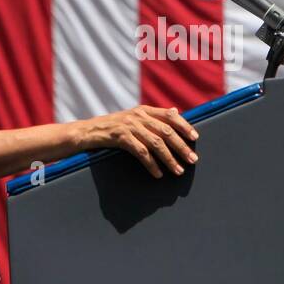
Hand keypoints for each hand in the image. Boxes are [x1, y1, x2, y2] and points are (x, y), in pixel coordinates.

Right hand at [74, 105, 199, 177]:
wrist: (87, 131)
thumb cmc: (113, 126)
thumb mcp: (134, 116)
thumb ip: (154, 115)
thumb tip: (176, 111)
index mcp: (144, 110)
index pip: (170, 115)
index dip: (184, 125)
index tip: (195, 137)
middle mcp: (138, 116)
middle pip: (166, 131)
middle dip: (181, 146)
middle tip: (192, 159)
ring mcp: (129, 126)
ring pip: (156, 144)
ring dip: (169, 159)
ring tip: (178, 171)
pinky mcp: (120, 138)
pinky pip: (141, 153)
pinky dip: (152, 164)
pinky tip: (158, 174)